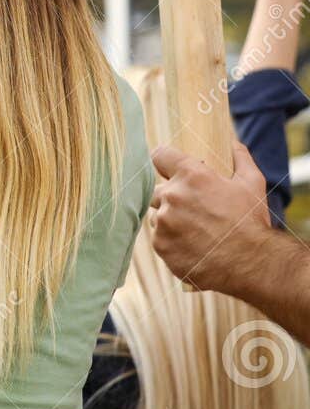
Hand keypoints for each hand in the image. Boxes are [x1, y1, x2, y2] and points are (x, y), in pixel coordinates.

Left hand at [150, 141, 273, 293]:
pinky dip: (171, 242)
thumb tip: (234, 144)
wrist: (252, 264)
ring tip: (196, 231)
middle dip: (171, 197)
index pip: (159, 156)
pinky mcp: (160, 245)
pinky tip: (193, 246)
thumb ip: (240, 160)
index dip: (165, 162)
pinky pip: (159, 239)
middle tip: (194, 210)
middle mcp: (171, 195)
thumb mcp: (252, 184)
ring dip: (170, 220)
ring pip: (157, 216)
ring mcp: (163, 221)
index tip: (169, 169)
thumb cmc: (251, 222)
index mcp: (191, 175)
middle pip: (156, 190)